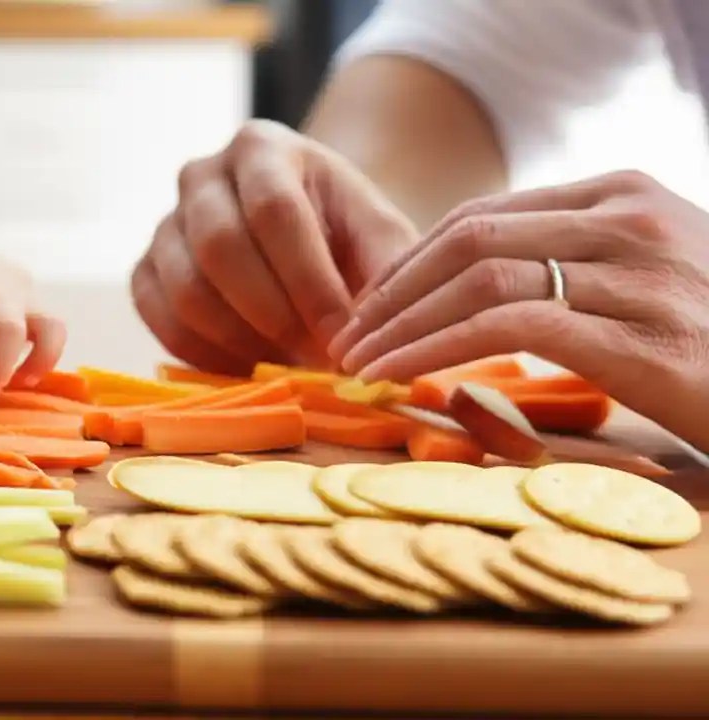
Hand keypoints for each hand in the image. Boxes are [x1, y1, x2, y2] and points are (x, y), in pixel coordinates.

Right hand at [131, 120, 416, 373]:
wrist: (300, 233)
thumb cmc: (343, 232)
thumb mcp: (379, 234)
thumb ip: (390, 268)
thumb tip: (381, 331)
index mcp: (261, 146)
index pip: (274, 209)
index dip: (308, 279)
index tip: (341, 335)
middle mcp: (201, 175)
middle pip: (220, 246)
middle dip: (273, 313)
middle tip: (315, 358)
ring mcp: (165, 224)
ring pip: (187, 290)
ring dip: (242, 340)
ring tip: (289, 364)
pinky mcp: (145, 271)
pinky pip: (160, 320)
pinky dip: (205, 355)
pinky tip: (249, 368)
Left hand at [330, 170, 708, 448]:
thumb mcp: (647, 281)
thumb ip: (572, 268)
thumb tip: (471, 296)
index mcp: (623, 195)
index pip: (484, 214)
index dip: (411, 260)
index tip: (370, 303)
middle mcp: (629, 219)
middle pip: (469, 237)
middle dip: (392, 289)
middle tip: (346, 335)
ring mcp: (638, 273)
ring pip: (478, 278)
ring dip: (401, 323)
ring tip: (358, 363)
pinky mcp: (639, 337)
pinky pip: (507, 327)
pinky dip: (438, 349)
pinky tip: (402, 377)